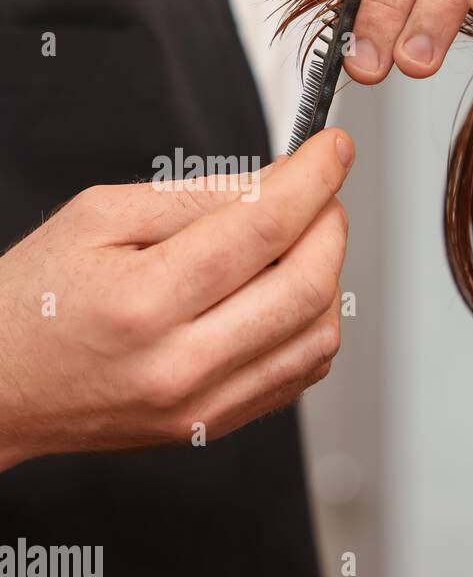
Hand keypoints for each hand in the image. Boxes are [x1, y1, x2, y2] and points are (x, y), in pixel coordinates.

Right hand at [0, 129, 354, 470]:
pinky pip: (302, 372)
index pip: (263, 229)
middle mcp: (181, 362)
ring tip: (303, 244)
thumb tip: (277, 181)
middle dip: (332, 225)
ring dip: (330, 276)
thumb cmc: (35, 303)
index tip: (332, 152)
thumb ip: (196, 197)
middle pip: (308, 284)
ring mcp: (204, 402)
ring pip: (319, 334)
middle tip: (323, 195)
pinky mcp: (218, 424)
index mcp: (143, 300)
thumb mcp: (97, 217)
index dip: (313, 180)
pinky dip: (315, 325)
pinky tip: (289, 295)